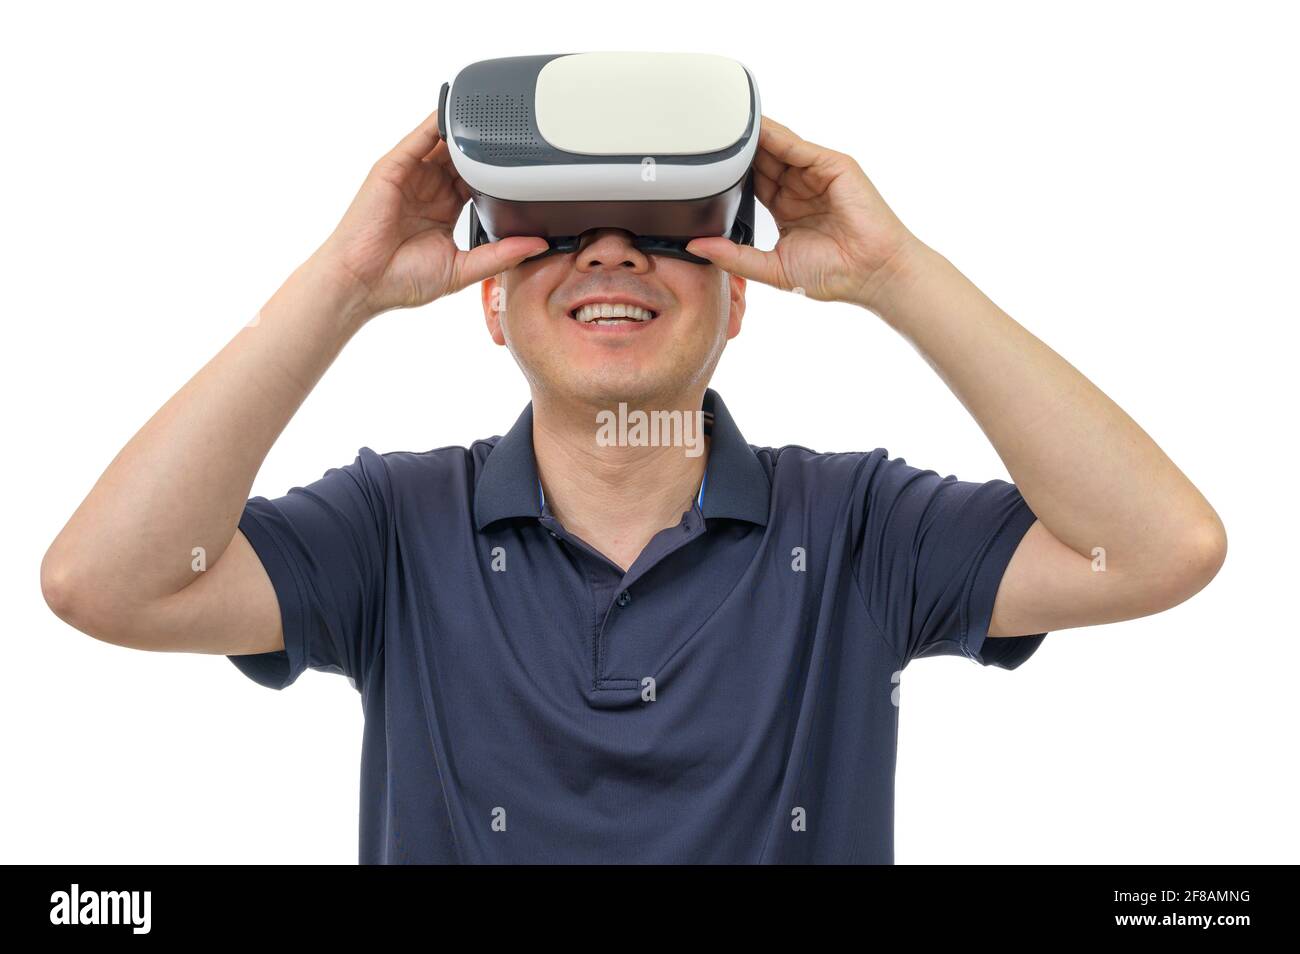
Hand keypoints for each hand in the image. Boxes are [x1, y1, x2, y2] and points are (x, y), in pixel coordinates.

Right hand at [312, 108, 548, 319]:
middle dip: (487, 146)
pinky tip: (458, 110)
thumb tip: (537, 246)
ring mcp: (410, 176)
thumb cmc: (401, 281)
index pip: (479, 181)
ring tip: (495, 112)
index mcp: (445, 210)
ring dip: (466, 129)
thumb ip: (500, 256)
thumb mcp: (463, 268)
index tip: (527, 163)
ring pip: (444, 143)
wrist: (361, 283)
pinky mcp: (393, 168)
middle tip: (518, 131)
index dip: (500, 171)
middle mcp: (428, 189)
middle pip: (464, 158)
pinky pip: (419, 138)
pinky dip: (437, 123)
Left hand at [684, 116, 922, 311]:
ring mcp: (817, 174)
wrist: (872, 274)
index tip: (699, 165)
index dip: (728, 173)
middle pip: (761, 160)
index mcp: (785, 208)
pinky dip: (776, 136)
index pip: (752, 182)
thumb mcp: (772, 268)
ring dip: (751, 136)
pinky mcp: (833, 166)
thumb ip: (735, 257)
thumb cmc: (833, 275)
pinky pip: (797, 147)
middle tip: (702, 135)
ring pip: (777, 148)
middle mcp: (800, 187)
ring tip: (721, 121)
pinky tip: (753, 130)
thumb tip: (696, 247)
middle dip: (735, 149)